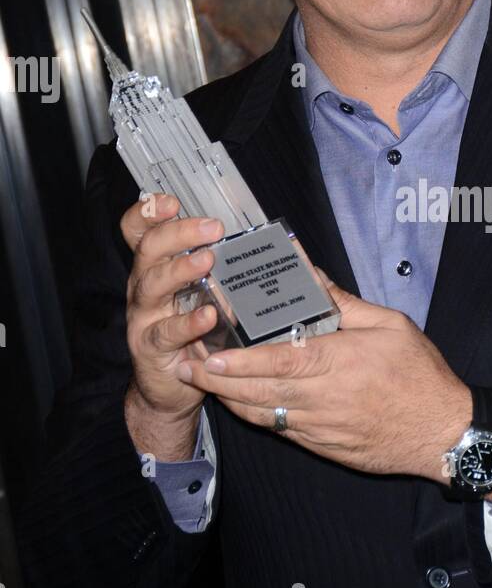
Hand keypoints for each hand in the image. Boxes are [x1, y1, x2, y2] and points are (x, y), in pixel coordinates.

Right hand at [119, 192, 223, 456]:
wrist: (168, 386)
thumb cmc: (190, 332)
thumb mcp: (197, 294)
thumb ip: (214, 267)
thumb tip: (256, 237)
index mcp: (154, 268)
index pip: (139, 231)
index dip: (149, 212)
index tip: (172, 201)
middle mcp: (144, 287)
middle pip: (148, 250)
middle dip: (179, 233)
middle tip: (213, 227)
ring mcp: (143, 317)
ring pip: (152, 285)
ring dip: (180, 270)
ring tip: (207, 260)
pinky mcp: (150, 348)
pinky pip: (166, 333)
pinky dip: (187, 323)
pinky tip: (209, 316)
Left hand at [175, 272, 473, 480]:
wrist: (442, 434)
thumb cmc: (420, 375)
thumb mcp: (390, 326)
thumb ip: (343, 302)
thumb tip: (308, 271)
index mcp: (340, 363)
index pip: (279, 362)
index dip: (240, 361)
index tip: (210, 353)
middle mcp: (324, 398)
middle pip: (258, 392)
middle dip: (218, 380)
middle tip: (186, 363)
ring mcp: (320, 427)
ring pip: (261, 414)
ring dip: (227, 399)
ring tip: (200, 379)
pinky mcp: (321, 445)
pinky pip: (277, 430)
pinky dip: (252, 415)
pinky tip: (237, 401)